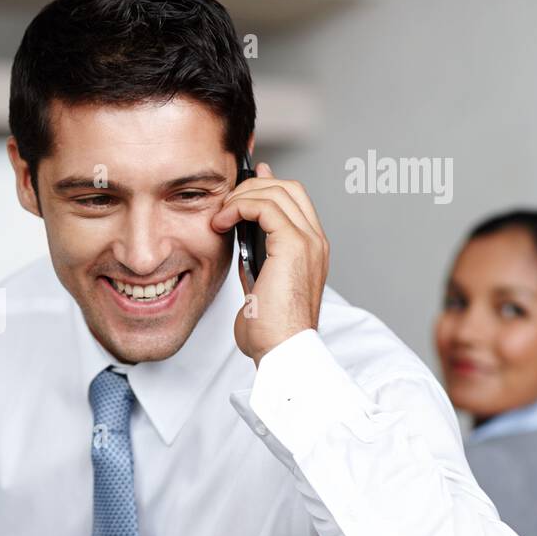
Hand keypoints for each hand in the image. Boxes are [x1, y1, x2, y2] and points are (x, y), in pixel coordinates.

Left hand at [210, 161, 328, 365]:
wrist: (281, 349)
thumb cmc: (270, 328)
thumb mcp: (258, 282)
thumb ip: (254, 254)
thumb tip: (240, 233)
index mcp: (311, 249)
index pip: (294, 200)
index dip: (265, 186)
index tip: (238, 188)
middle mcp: (315, 241)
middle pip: (288, 188)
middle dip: (250, 188)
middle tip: (224, 205)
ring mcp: (308, 241)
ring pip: (277, 191)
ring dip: (241, 197)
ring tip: (220, 216)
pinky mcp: (293, 246)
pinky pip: (265, 207)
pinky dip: (239, 207)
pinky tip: (222, 223)